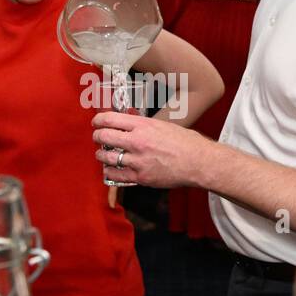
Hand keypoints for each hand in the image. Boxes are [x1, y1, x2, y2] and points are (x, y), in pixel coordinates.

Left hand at [91, 112, 207, 187]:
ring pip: (106, 157)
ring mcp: (138, 160)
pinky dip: (109, 172)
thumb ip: (143, 126)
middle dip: (97, 137)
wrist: (198, 162)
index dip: (98, 120)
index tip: (96, 122)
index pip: (110, 119)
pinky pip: (116, 175)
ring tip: (103, 154)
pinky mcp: (140, 177)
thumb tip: (128, 124)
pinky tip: (110, 169)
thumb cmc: (185, 142)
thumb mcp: (163, 125)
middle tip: (98, 137)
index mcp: (143, 125)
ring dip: (101, 155)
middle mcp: (137, 141)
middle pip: (104, 137)